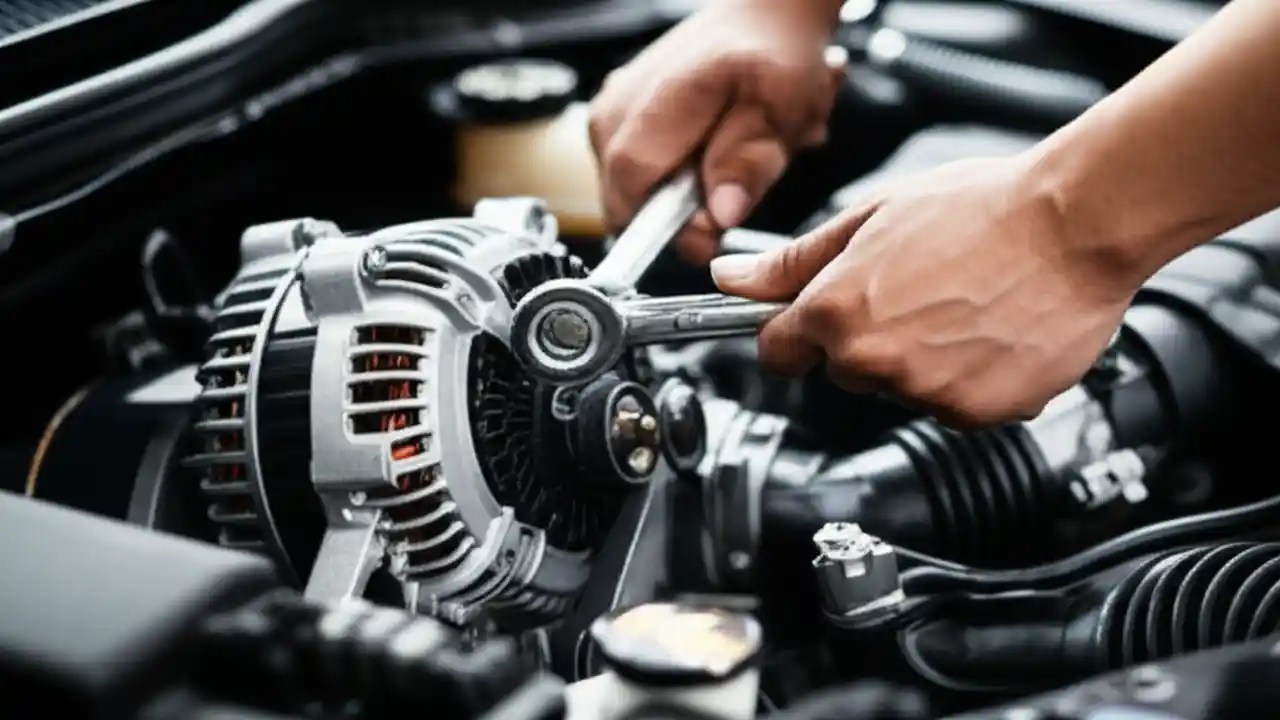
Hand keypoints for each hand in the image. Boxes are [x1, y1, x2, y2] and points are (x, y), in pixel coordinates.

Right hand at [589, 0, 843, 264]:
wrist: (757, 22)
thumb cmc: (772, 57)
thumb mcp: (784, 109)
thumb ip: (748, 162)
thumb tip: (720, 214)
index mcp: (657, 99)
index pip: (631, 190)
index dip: (671, 226)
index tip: (714, 229)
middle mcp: (616, 109)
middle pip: (628, 203)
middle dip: (681, 215)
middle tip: (730, 186)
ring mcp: (606, 117)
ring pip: (632, 199)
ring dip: (678, 198)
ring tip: (719, 161)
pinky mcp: (609, 125)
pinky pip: (633, 183)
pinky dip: (670, 181)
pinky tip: (701, 154)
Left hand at [709, 155, 1141, 427]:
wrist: (1076, 223)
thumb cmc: (983, 207)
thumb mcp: (872, 216)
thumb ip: (792, 261)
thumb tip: (730, 279)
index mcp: (836, 311)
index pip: (777, 353)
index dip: (794, 333)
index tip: (812, 321)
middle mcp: (874, 361)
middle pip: (842, 370)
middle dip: (865, 338)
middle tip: (917, 289)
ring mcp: (926, 394)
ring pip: (899, 388)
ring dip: (919, 360)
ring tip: (963, 304)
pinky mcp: (977, 414)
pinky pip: (952, 405)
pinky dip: (968, 379)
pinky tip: (991, 332)